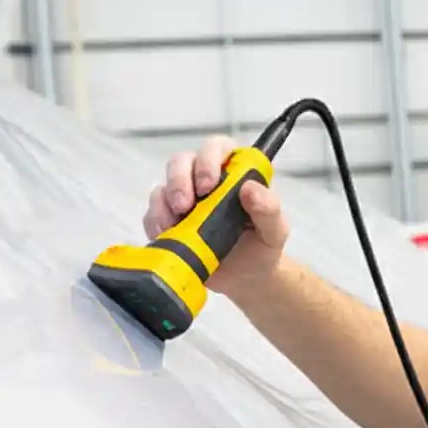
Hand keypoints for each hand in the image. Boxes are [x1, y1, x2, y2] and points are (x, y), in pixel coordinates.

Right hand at [141, 134, 289, 300]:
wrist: (245, 281)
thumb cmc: (262, 248)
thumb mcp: (275, 231)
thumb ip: (269, 208)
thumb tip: (250, 187)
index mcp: (234, 173)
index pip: (217, 147)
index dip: (209, 158)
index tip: (209, 184)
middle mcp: (205, 180)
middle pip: (182, 161)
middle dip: (179, 180)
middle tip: (185, 206)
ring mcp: (184, 200)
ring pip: (163, 186)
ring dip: (164, 204)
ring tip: (174, 225)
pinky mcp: (168, 221)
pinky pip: (152, 214)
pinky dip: (155, 224)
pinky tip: (166, 236)